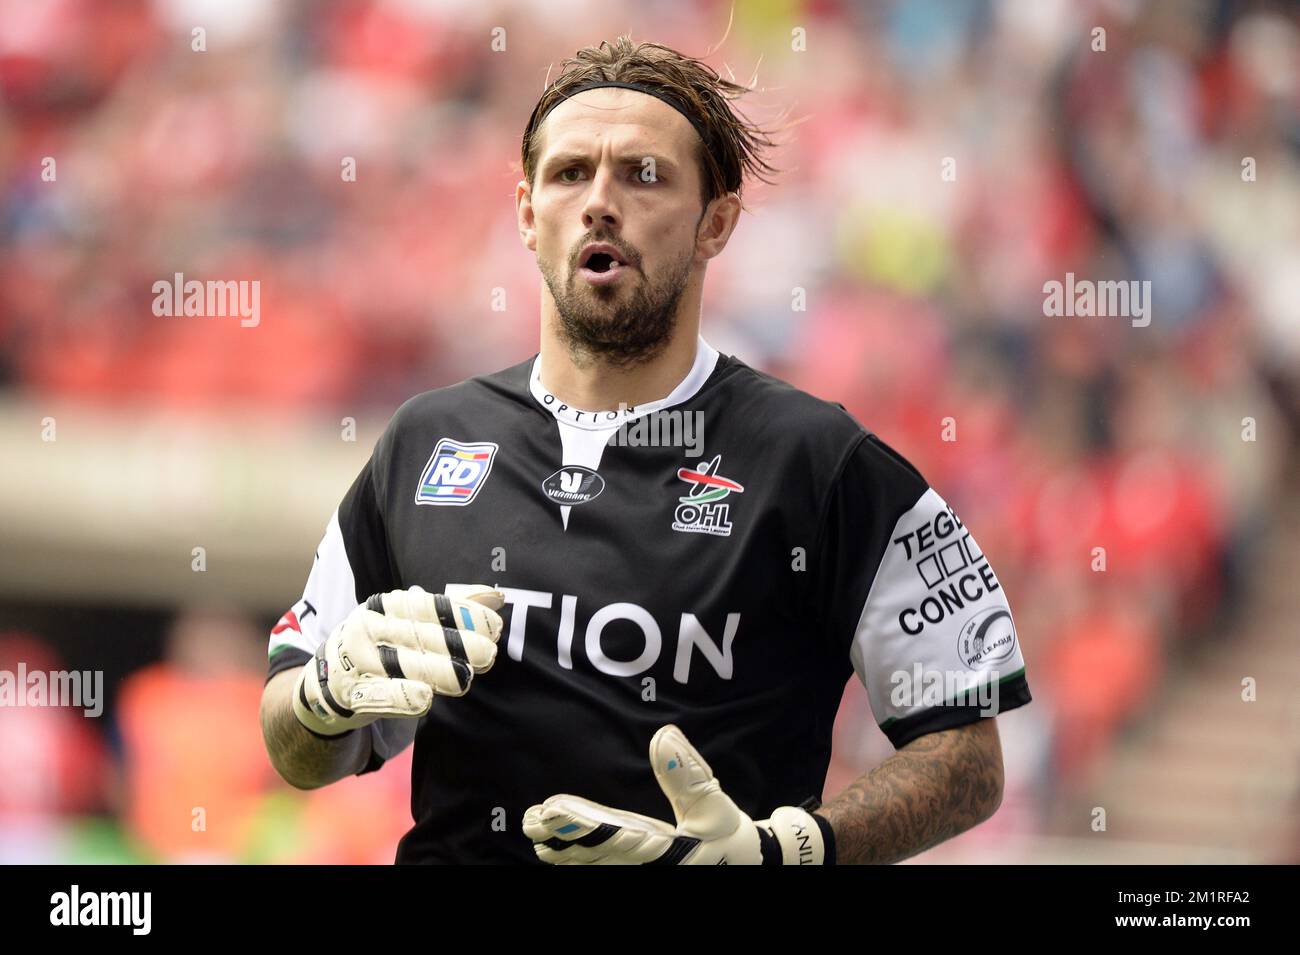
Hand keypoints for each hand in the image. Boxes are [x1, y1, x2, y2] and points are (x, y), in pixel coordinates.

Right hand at [293, 584, 503, 736]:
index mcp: (383, 606)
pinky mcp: (350, 694)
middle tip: (489, 654)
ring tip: (465, 678)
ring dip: (435, 672)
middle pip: (418, 636)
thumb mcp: (406, 621)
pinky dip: (400, 697)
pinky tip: (424, 699)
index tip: (493, 625)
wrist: (324, 682)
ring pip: (401, 665)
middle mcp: (368, 629)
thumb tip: (497, 596)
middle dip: (457, 644)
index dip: (460, 614)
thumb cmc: (379, 646)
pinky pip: (377, 695)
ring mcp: (357, 661)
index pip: (426, 606)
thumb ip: (451, 610)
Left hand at [522, 723, 830, 863]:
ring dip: (566, 853)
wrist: (749, 868)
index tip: (552, 809)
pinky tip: (557, 850)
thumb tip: (664, 736)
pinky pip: (605, 869)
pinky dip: (580, 861)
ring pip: (597, 867)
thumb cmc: (728, 836)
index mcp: (669, 853)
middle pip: (599, 858)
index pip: (619, 839)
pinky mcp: (641, 874)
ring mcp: (645, 875)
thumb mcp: (714, 804)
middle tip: (532, 822)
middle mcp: (652, 868)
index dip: (583, 826)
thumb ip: (687, 774)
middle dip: (564, 841)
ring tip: (538, 835)